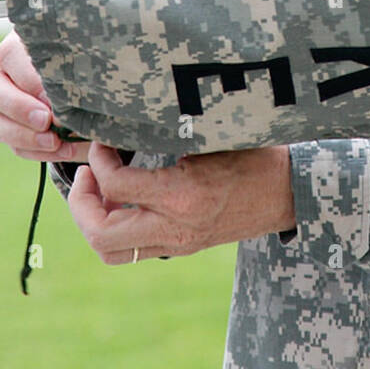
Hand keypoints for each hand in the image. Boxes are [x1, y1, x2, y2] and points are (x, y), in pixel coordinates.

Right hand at [0, 29, 90, 162]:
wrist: (101, 90)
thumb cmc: (95, 67)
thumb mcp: (90, 65)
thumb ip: (79, 75)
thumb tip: (67, 103)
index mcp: (22, 43)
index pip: (10, 53)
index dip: (28, 76)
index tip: (53, 95)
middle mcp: (3, 69)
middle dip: (19, 107)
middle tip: (47, 120)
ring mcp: (1, 101)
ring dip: (24, 135)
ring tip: (55, 141)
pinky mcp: (10, 129)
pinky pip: (12, 145)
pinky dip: (37, 151)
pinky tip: (63, 149)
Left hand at [68, 141, 295, 263]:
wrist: (289, 192)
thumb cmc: (254, 153)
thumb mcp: (211, 135)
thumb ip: (168, 132)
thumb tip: (127, 116)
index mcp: (182, 194)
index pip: (117, 185)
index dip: (98, 161)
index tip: (102, 141)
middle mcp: (175, 226)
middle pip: (101, 235)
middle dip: (80, 204)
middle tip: (85, 175)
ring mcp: (178, 243)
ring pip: (111, 252)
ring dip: (93, 222)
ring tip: (98, 191)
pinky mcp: (182, 248)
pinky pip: (132, 250)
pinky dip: (115, 228)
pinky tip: (122, 201)